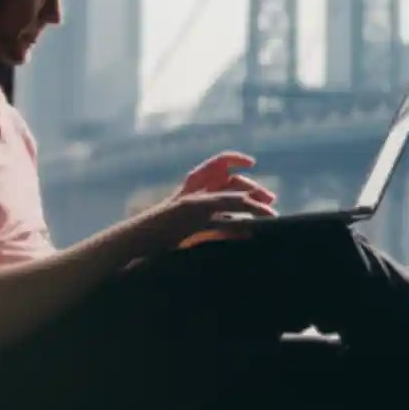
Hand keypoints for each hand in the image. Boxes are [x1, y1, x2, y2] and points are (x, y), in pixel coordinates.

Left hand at [155, 151, 278, 246]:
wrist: (138, 250)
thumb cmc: (163, 225)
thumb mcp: (196, 208)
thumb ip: (224, 202)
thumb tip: (251, 201)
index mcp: (195, 185)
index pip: (220, 164)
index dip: (236, 159)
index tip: (252, 164)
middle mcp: (198, 197)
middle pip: (231, 185)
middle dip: (252, 190)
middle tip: (269, 201)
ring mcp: (199, 216)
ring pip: (230, 207)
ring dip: (249, 210)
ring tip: (266, 219)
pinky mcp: (198, 234)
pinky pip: (224, 226)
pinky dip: (239, 227)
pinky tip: (249, 233)